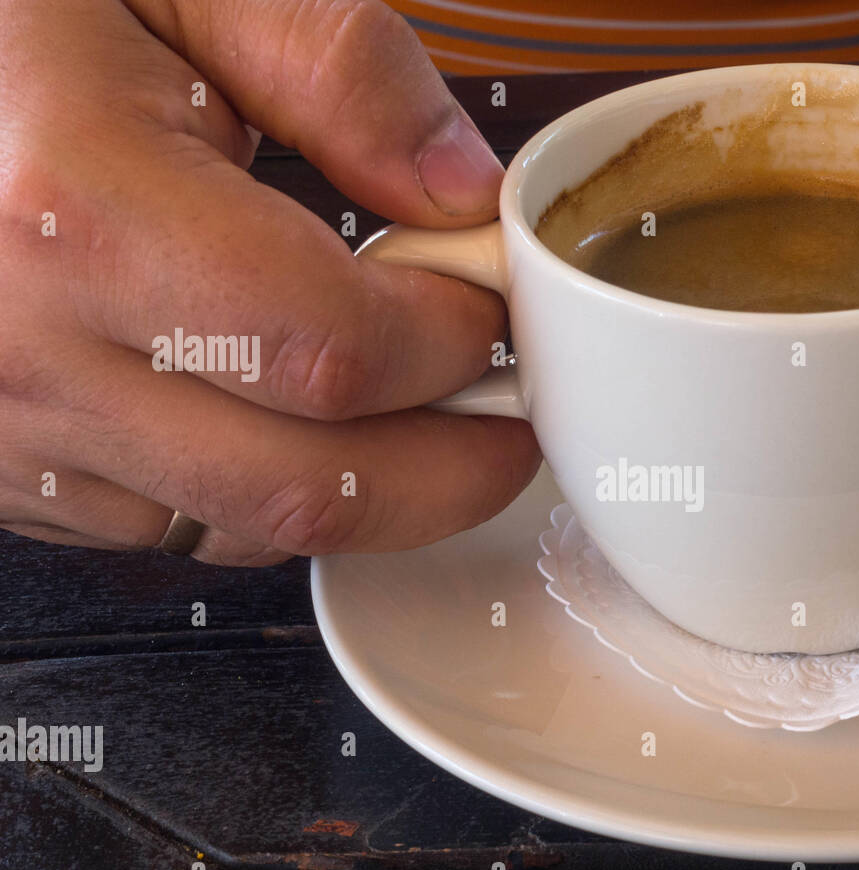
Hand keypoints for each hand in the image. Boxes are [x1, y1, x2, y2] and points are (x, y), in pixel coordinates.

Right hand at [0, 0, 538, 564]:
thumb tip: (462, 187)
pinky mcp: (9, 473)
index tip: (488, 311)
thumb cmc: (5, 24)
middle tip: (507, 429)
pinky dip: (273, 498)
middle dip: (448, 471)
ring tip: (423, 428)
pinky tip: (301, 431)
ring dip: (368, 495)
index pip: (333, 349)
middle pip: (309, 483)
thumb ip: (332, 67)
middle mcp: (31, 349)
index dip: (447, 344)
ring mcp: (9, 429)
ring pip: (250, 526)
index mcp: (76, 210)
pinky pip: (179, 529)